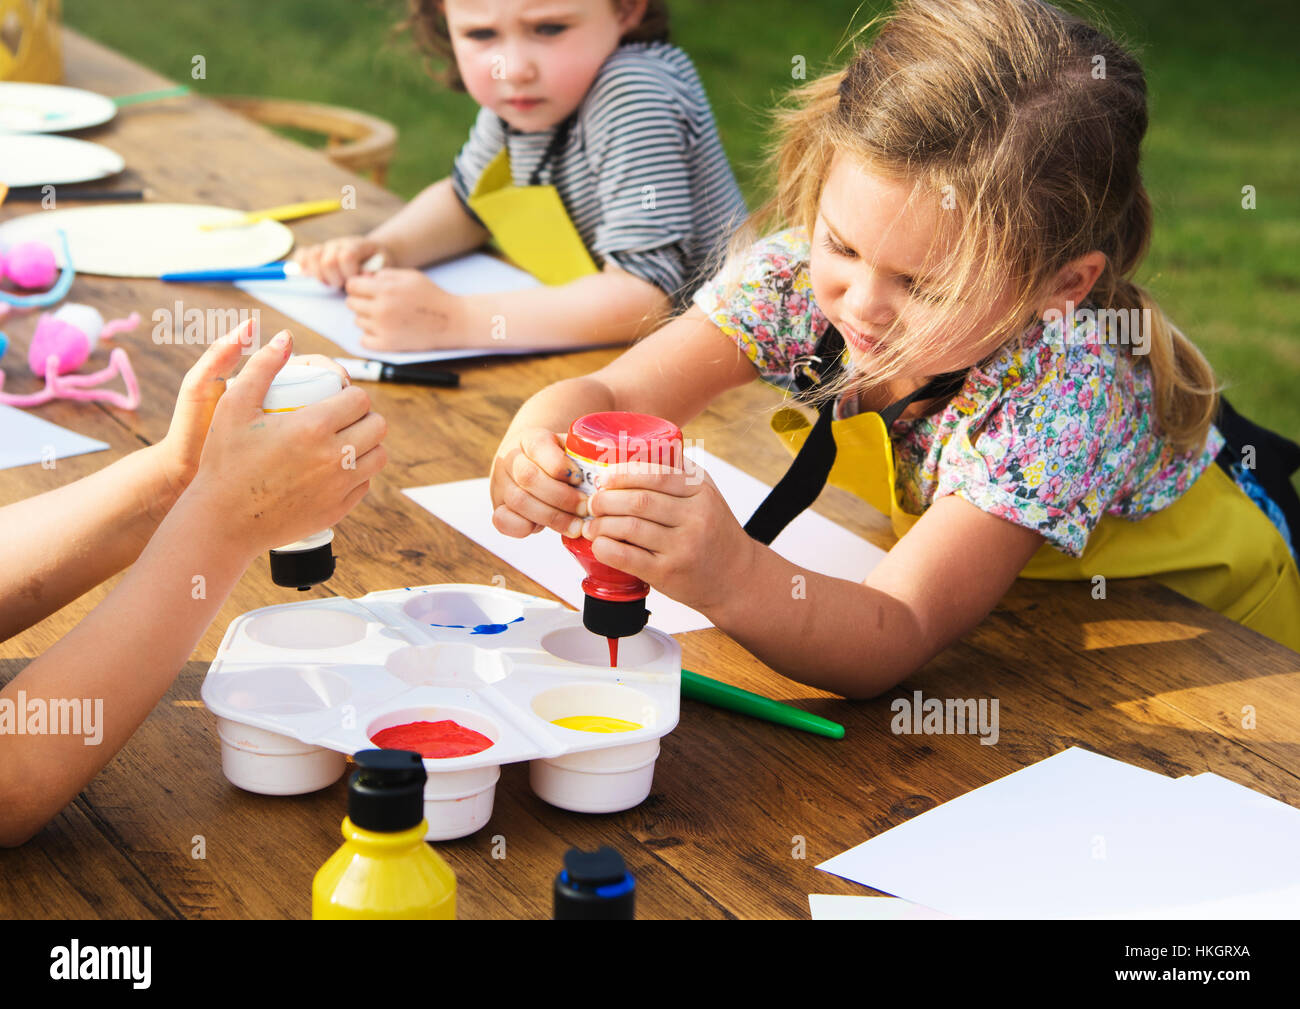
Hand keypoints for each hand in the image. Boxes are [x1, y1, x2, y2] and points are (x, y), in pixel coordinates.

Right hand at [183, 330, 387, 556]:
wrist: (223, 521)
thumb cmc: (224, 461)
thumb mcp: (234, 406)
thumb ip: (262, 367)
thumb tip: (286, 338)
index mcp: (313, 427)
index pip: (360, 400)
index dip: (352, 394)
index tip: (339, 396)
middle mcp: (334, 457)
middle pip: (378, 426)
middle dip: (365, 417)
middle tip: (345, 417)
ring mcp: (339, 486)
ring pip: (379, 457)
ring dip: (368, 444)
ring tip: (347, 439)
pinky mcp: (338, 510)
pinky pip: (365, 484)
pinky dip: (358, 473)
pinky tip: (337, 467)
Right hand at [293, 235, 389, 289]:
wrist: (374, 254)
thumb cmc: (379, 265)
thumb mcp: (384, 267)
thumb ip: (376, 271)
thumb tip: (365, 276)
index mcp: (357, 245)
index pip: (346, 257)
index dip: (349, 273)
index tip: (354, 281)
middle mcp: (339, 244)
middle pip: (327, 261)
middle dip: (334, 279)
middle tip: (341, 285)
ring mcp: (325, 247)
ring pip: (313, 256)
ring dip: (319, 275)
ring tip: (329, 283)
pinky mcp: (315, 253)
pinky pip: (301, 255)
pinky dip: (302, 266)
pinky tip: (309, 276)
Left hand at [344, 268, 463, 351]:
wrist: (451, 321)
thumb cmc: (432, 296)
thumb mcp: (409, 276)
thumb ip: (384, 275)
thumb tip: (364, 279)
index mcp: (385, 289)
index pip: (352, 286)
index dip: (358, 286)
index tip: (367, 290)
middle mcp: (381, 309)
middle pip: (351, 303)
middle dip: (361, 301)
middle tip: (378, 303)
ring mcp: (383, 329)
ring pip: (357, 321)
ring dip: (367, 318)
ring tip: (386, 317)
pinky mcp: (387, 345)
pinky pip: (363, 340)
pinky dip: (370, 336)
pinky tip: (384, 330)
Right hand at [490, 428, 587, 537]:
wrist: (530, 464)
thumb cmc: (560, 460)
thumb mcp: (571, 450)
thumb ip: (586, 458)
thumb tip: (615, 469)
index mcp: (529, 438)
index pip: (540, 446)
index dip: (561, 466)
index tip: (581, 480)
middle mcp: (510, 459)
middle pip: (529, 478)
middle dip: (562, 498)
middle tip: (585, 509)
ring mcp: (501, 484)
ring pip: (519, 501)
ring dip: (552, 517)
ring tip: (576, 527)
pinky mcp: (498, 507)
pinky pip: (503, 521)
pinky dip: (526, 528)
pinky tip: (548, 530)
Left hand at [580, 460, 756, 613]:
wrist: (736, 576)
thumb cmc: (714, 532)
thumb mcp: (707, 495)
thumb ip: (679, 473)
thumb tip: (634, 451)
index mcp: (701, 493)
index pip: (656, 475)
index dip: (622, 474)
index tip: (603, 478)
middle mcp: (695, 518)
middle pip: (638, 501)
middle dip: (606, 499)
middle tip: (593, 502)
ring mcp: (682, 548)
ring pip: (629, 527)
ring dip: (601, 524)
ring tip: (592, 524)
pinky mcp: (668, 573)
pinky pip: (627, 557)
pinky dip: (605, 548)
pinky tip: (599, 544)